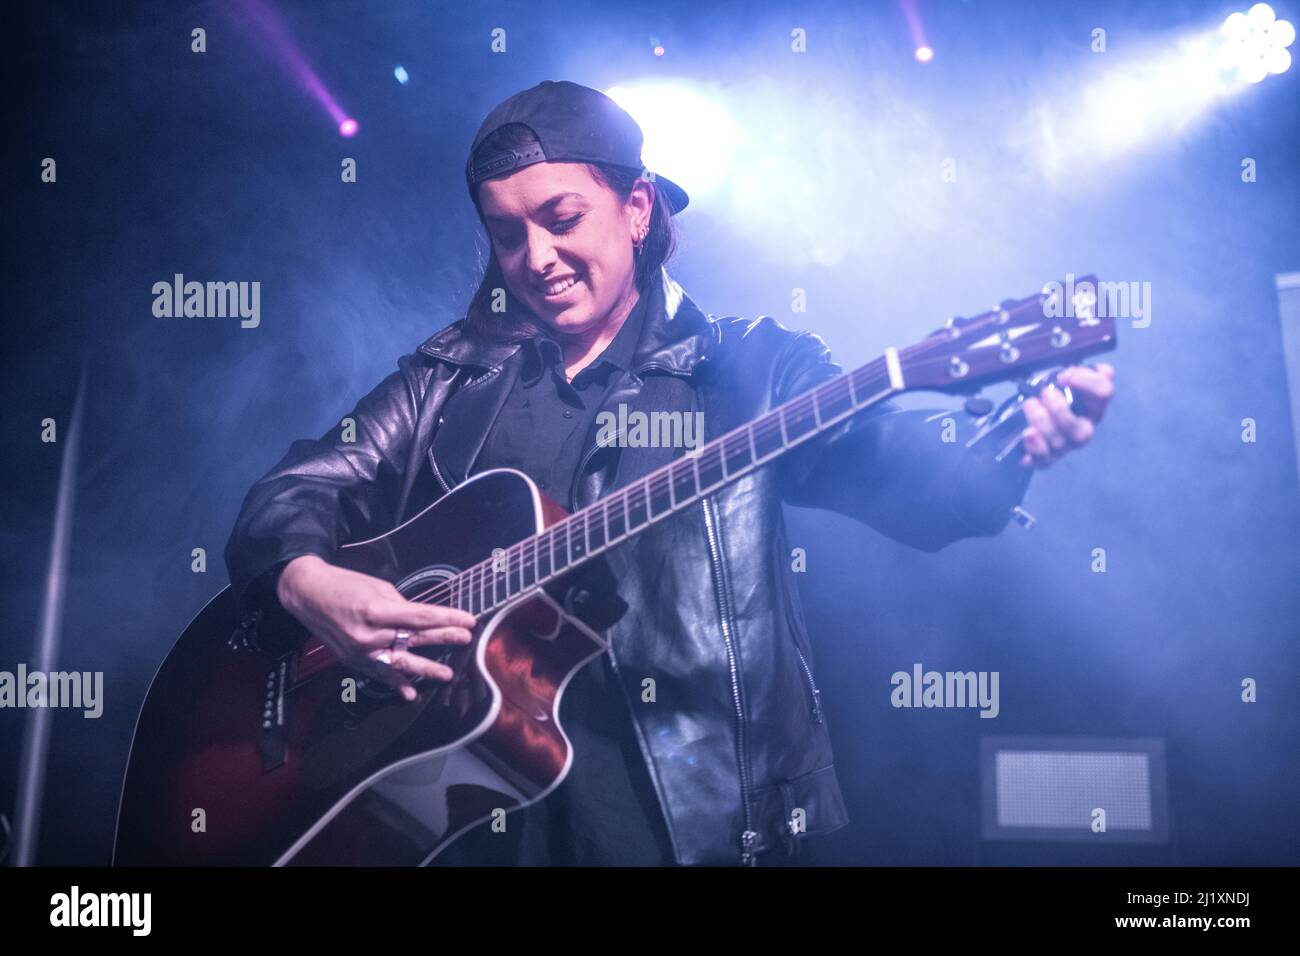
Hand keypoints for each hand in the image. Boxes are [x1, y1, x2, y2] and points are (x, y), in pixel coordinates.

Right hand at [277, 555, 475, 700]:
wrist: (306, 595)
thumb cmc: (344, 584)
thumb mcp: (377, 587)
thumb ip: (401, 606)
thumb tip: (421, 619)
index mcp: (376, 609)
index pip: (420, 616)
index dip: (447, 618)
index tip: (468, 619)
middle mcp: (368, 633)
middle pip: (413, 638)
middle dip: (443, 638)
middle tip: (466, 639)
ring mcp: (360, 650)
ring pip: (399, 662)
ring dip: (425, 669)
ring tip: (447, 674)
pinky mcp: (352, 660)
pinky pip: (378, 674)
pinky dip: (395, 684)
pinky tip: (411, 693)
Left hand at [1018, 362, 1114, 469]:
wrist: (1025, 418)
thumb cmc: (1049, 397)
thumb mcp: (1062, 380)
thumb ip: (1081, 373)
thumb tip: (1104, 371)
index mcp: (1093, 406)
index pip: (1104, 393)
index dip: (1086, 382)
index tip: (1064, 376)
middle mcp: (1083, 429)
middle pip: (1082, 431)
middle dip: (1059, 410)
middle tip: (1044, 393)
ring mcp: (1065, 446)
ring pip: (1060, 443)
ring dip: (1041, 421)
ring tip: (1030, 404)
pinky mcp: (1046, 458)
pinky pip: (1044, 460)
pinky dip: (1036, 447)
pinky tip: (1029, 433)